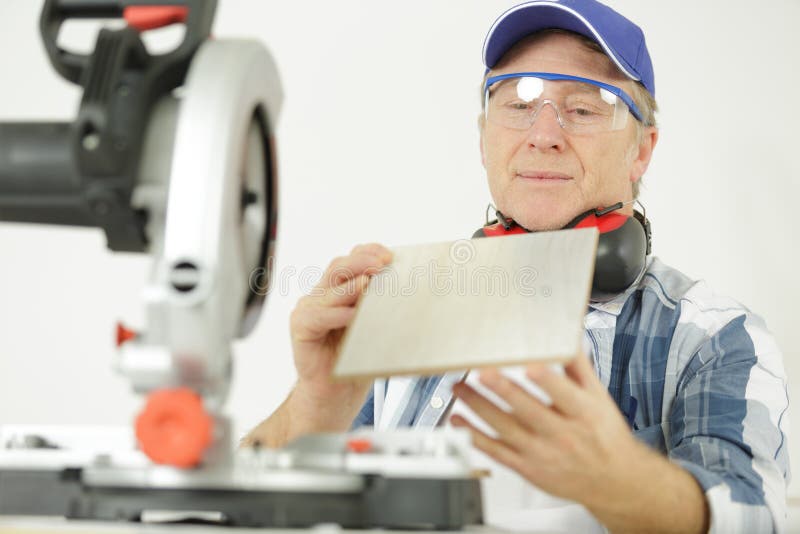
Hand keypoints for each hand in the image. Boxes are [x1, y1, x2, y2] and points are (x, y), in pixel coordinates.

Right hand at [290, 243, 392, 406]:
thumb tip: (414, 295)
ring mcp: (310, 309)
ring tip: (368, 285)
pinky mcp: (301, 327)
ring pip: (329, 289)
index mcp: (342, 289)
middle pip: (339, 267)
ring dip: (351, 286)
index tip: (390, 255)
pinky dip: (336, 314)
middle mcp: (323, 294)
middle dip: (362, 262)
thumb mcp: (376, 328)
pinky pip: (317, 316)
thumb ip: (384, 308)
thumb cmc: (356, 360)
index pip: (353, 259)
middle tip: (381, 264)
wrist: (336, 393)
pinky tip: (352, 315)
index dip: (370, 252)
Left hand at [451, 354, 646, 508]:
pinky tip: (457, 420)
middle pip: (529, 411)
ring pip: (505, 429)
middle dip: (504, 391)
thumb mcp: (599, 397)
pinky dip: (474, 436)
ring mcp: (542, 453)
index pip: (564, 394)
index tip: (530, 365)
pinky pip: (496, 451)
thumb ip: (579, 366)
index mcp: (583, 412)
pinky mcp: (527, 467)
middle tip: (483, 372)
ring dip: (479, 407)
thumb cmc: (604, 434)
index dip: (547, 380)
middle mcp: (562, 434)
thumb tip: (566, 334)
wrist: (613, 481)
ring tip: (460, 388)